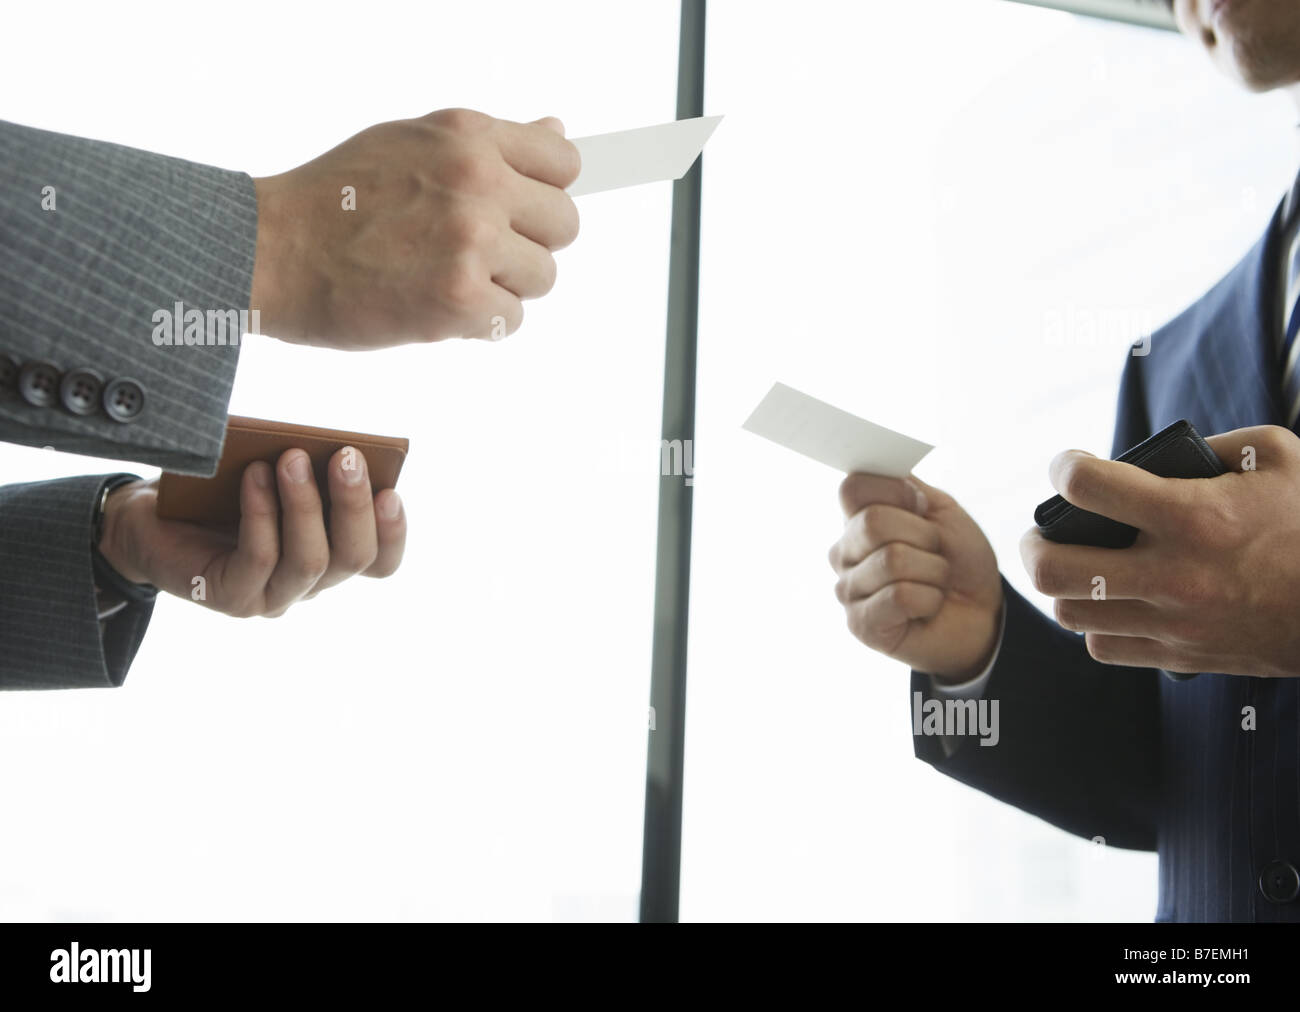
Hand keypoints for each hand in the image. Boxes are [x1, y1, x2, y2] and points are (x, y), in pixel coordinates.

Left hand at [99, 447, 405, 616]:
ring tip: (292, 457)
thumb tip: (325, 449)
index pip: (380, 561)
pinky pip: (259, 558)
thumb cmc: (218, 494)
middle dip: (354, 505)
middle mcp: (309, 583)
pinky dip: (261, 512)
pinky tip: (255, 474)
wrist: (147, 522)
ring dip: (306, 505)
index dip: (393, 531)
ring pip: (311, 560)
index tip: (389, 490)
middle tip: (346, 457)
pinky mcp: (233, 598)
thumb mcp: (272, 476)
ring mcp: (273, 597)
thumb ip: (305, 472)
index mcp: (331, 555)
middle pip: (355, 557)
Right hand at [250, 108, 580, 348]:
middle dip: (527, 245)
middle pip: (563, 225)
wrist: (270, 250)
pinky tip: (436, 307)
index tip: (521, 213)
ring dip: (503, 287)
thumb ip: (487, 144)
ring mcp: (471, 241)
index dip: (545, 194)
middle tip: (476, 254)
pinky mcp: (459, 298)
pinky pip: (511, 320)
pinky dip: (479, 324)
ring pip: (542, 277)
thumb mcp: (411, 141)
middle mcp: (477, 182)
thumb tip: (556, 135)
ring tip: (447, 278)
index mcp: (467, 137)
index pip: (564, 165)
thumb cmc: (333, 199)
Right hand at [829, 474, 1002, 680]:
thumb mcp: (941, 510)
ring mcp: (848, 589)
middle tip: (935, 552)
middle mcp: (844, 552)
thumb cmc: (959, 561)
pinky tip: (926, 608)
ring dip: (933, 571)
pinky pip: (900, 596)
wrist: (983, 612)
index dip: (896, 491)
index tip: (919, 507)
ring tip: (934, 583)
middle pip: (873, 522)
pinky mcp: (861, 624)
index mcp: (857, 519)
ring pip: (892, 560)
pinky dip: (930, 599)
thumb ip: (907, 485)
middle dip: (924, 536)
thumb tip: (883, 468)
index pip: (853, 487)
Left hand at [1019, 425, 1299, 676]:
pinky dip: (1095, 624)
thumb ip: (1207, 446)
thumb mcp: (1276, 456)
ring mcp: (1174, 623)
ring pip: (1070, 614)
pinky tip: (1108, 603)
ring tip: (1071, 566)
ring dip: (1060, 586)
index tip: (1069, 466)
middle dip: (1034, 543)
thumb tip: (1150, 456)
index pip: (1087, 488)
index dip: (1065, 467)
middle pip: (1053, 569)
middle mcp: (1173, 575)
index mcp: (1193, 517)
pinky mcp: (1180, 656)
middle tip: (1044, 531)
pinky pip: (1103, 648)